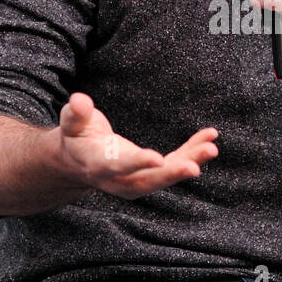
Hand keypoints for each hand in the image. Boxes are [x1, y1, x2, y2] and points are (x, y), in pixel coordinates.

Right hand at [57, 92, 218, 198]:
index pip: (118, 166)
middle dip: (171, 174)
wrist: (78, 161)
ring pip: (165, 176)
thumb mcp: (71, 122)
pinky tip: (209, 139)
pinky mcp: (151, 173)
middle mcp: (119, 179)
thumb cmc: (76, 136)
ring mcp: (136, 180)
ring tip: (211, 148)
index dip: (136, 163)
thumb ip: (76, 113)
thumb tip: (79, 101)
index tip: (157, 158)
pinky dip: (192, 153)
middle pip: (147, 180)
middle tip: (194, 167)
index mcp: (98, 165)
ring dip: (190, 162)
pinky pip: (174, 165)